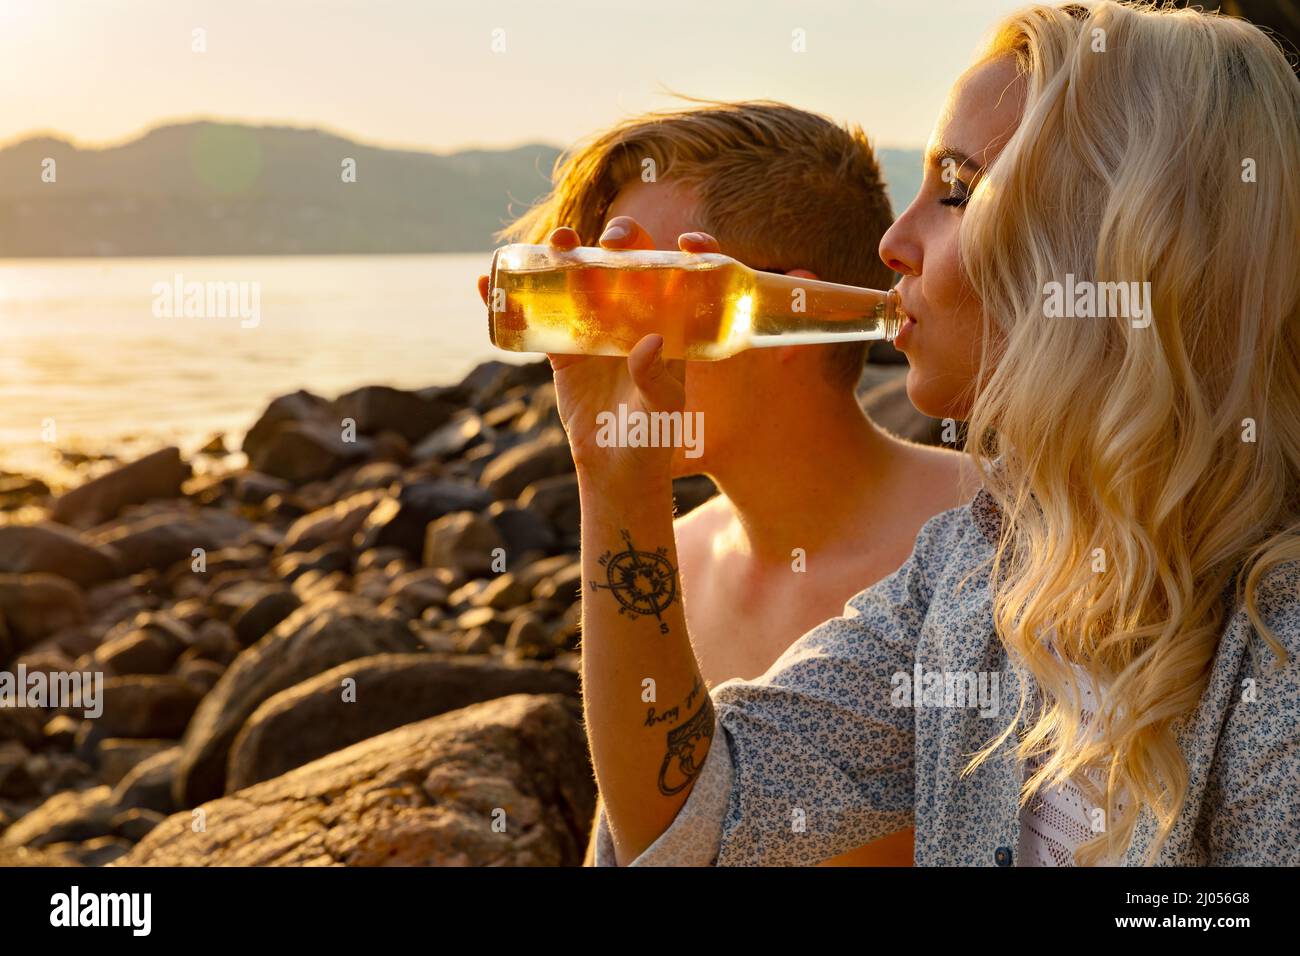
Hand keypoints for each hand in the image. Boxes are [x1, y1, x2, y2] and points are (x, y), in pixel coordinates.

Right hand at [477, 218, 721, 483]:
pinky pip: (538, 313)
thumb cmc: (651, 438)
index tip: (687, 242)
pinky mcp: (563, 347)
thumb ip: (657, 379)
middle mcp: (634, 318)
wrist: (615, 469)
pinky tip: (488, 282)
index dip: (692, 249)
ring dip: (565, 252)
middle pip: (628, 263)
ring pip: (581, 277)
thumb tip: (649, 342)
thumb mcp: (662, 409)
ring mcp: (595, 328)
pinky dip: (511, 297)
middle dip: (619, 241)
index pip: (685, 276)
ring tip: (556, 243)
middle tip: (609, 246)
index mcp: (669, 325)